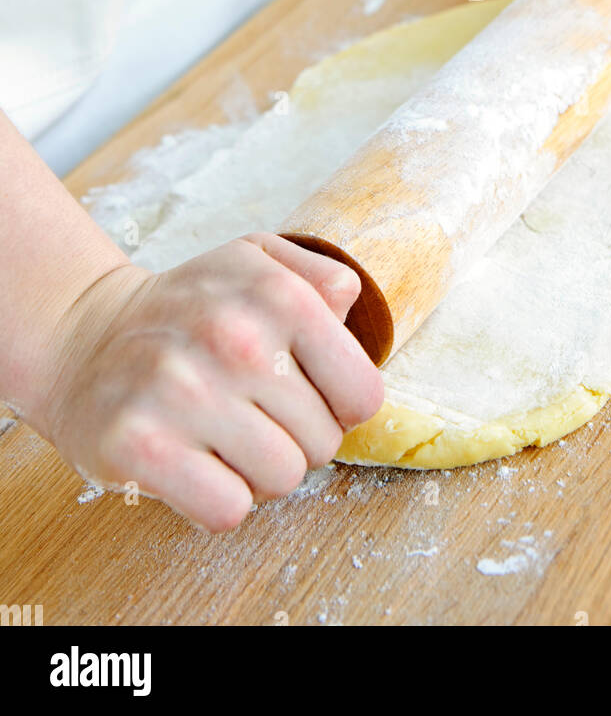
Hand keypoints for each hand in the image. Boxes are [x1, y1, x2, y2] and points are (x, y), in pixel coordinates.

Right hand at [38, 234, 382, 531]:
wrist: (84, 335)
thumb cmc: (189, 307)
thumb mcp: (257, 261)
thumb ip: (320, 276)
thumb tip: (350, 303)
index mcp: (277, 295)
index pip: (364, 395)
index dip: (341, 405)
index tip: (307, 394)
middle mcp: (234, 339)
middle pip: (323, 444)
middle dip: (294, 437)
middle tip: (251, 411)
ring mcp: (184, 393)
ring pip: (280, 480)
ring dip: (257, 471)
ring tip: (223, 435)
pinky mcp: (140, 447)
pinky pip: (226, 510)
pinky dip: (216, 498)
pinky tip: (195, 461)